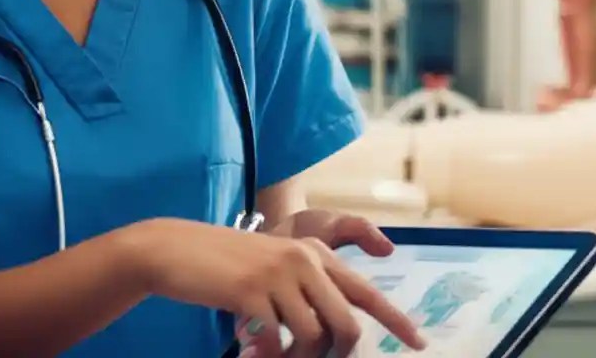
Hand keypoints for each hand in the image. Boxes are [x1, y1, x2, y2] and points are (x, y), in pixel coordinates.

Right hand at [126, 218, 425, 357]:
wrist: (175, 249)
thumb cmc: (223, 265)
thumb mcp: (271, 267)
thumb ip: (304, 291)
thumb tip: (329, 337)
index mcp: (312, 253)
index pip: (366, 291)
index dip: (396, 319)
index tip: (419, 342)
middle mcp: (303, 260)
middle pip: (346, 326)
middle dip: (336, 356)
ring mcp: (279, 274)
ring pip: (313, 339)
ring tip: (270, 355)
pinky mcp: (253, 291)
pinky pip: (277, 340)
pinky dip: (267, 354)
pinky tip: (248, 349)